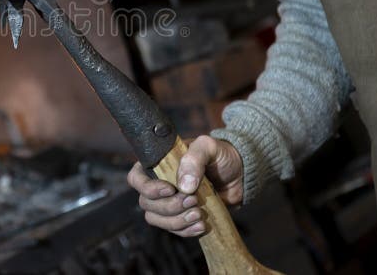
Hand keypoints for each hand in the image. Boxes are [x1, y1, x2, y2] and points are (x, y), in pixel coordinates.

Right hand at [126, 135, 243, 236]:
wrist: (241, 173)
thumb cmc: (220, 155)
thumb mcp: (208, 147)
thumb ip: (194, 159)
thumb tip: (184, 186)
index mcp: (158, 164)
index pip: (136, 178)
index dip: (147, 188)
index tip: (170, 189)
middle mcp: (159, 184)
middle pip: (146, 203)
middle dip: (170, 206)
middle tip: (193, 200)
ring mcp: (169, 202)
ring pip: (157, 219)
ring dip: (177, 221)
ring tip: (199, 214)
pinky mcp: (182, 217)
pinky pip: (174, 230)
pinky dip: (186, 230)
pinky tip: (202, 225)